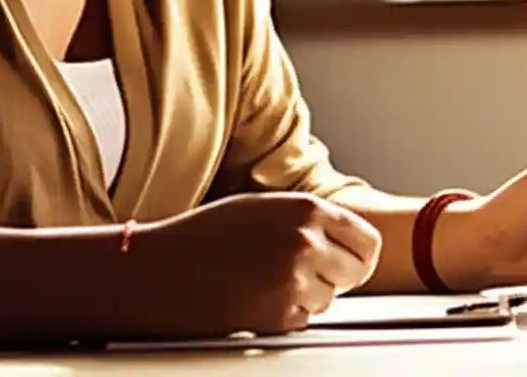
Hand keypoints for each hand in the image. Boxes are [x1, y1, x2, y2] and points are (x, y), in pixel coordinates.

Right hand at [135, 193, 381, 335]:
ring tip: (268, 281)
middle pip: (358, 272)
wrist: (158, 271)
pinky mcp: (279, 315)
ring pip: (331, 298)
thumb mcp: (264, 207)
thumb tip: (346, 238)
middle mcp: (306, 243)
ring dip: (309, 295)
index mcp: (307, 209)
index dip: (358, 253)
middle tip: (308, 273)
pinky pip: (304, 319)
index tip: (350, 259)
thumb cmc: (203, 236)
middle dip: (338, 275)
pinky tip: (257, 297)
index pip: (368, 240)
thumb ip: (309, 219)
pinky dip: (287, 314)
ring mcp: (294, 281)